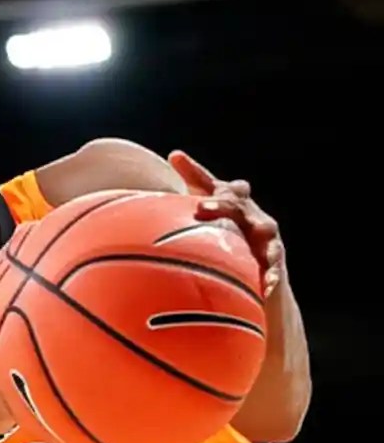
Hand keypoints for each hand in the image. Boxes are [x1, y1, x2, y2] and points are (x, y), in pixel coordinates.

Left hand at [170, 150, 283, 297]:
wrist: (258, 272)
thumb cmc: (225, 239)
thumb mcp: (203, 222)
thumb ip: (182, 201)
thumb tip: (167, 165)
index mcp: (229, 202)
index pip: (209, 183)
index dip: (193, 171)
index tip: (176, 158)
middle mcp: (250, 214)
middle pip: (236, 201)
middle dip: (220, 202)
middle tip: (200, 206)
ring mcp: (266, 236)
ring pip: (263, 227)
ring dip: (249, 229)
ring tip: (239, 236)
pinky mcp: (274, 259)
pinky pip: (274, 265)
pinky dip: (271, 274)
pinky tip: (266, 284)